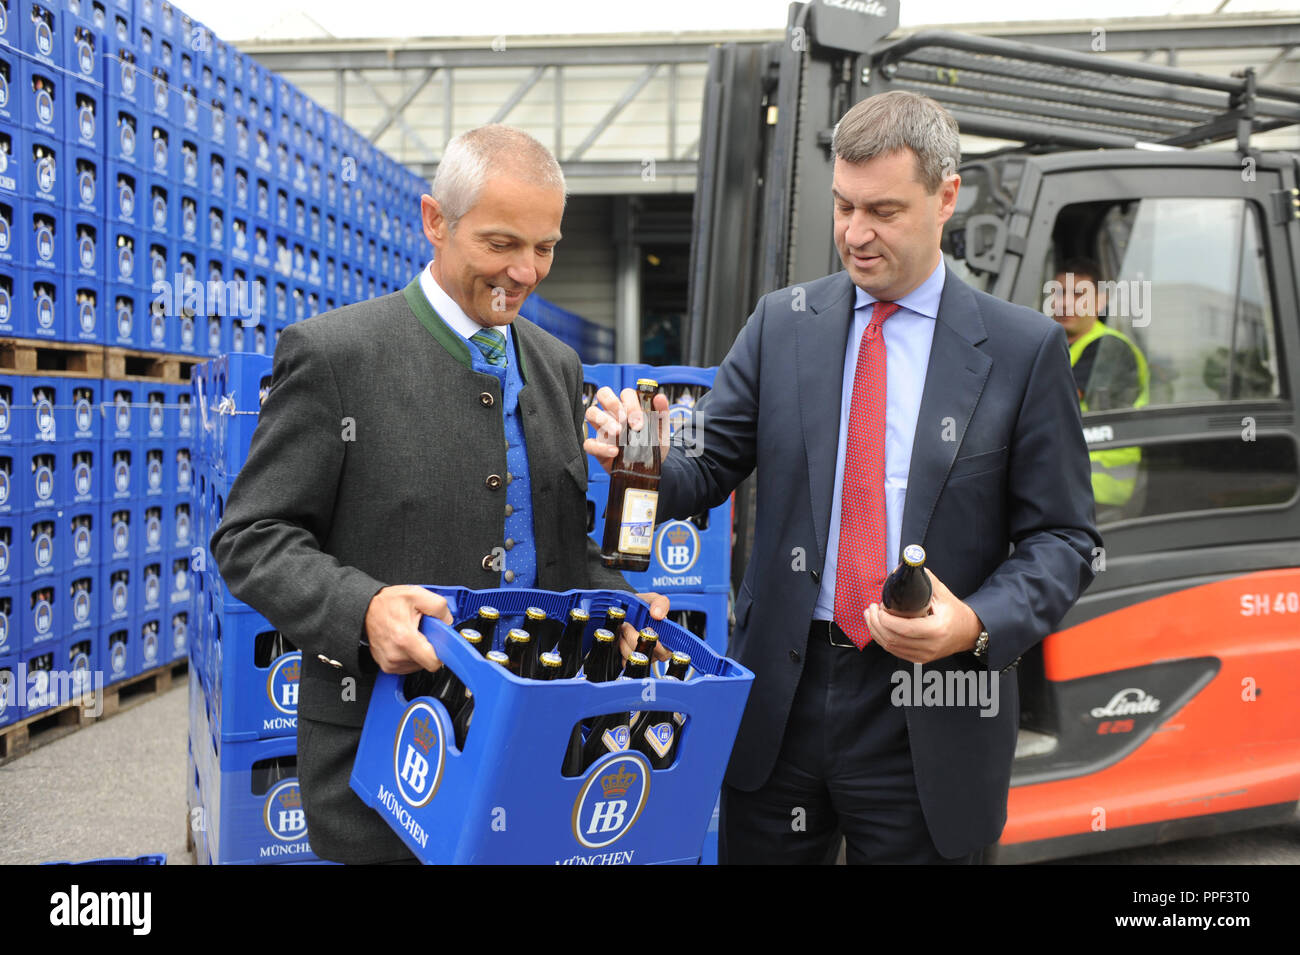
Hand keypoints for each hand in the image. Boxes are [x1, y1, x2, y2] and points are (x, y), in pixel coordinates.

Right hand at [363, 585, 454, 674]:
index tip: (440, 642)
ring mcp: (390, 663)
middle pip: (427, 663)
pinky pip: (408, 666)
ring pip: (418, 665)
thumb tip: (448, 622)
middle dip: (429, 647)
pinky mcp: (387, 666)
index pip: (433, 662)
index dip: (442, 652)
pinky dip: (410, 655)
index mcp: (405, 639)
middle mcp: (396, 655)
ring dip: (419, 651)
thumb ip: (439, 607)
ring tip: (410, 634)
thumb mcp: (417, 594)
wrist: (366, 609)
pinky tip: (404, 641)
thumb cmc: (388, 603)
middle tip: (421, 631)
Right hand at [583, 386, 670, 475]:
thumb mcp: (661, 431)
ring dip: (603, 420)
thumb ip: (662, 413)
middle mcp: (614, 415)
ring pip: (591, 412)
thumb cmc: (652, 447)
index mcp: (629, 408)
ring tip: (618, 433)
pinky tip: (614, 451)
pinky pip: (589, 443)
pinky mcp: (597, 447)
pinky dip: (600, 446)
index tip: (639, 421)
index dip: (631, 403)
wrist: (648, 469)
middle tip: (624, 420)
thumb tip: (659, 397)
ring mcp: (603, 429)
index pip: (625, 394)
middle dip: (612, 403)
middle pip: (603, 394)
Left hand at [618, 592, 672, 662]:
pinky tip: (618, 636)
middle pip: (647, 655)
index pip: (666, 652)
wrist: (625, 609)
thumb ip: (660, 603)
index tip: (647, 629)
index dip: (656, 644)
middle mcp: (654, 652)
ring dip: (623, 641)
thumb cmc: (642, 607)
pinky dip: (617, 646)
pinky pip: (623, 660)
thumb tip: (658, 614)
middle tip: (627, 625)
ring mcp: (641, 657)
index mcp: (666, 640)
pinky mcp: (627, 659)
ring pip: (632, 657)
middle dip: (634, 638)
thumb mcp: (653, 600)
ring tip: (622, 628)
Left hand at [863, 570, 982, 664]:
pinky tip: (878, 629)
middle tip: (871, 609)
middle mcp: (930, 646)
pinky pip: (896, 652)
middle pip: (894, 640)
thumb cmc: (956, 612)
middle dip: (876, 624)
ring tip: (870, 616)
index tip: (879, 606)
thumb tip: (905, 568)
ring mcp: (925, 655)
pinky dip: (883, 640)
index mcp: (936, 630)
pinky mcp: (920, 659)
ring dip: (876, 632)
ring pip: (892, 648)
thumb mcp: (943, 593)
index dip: (886, 620)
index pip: (904, 629)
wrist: (969, 632)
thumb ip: (924, 580)